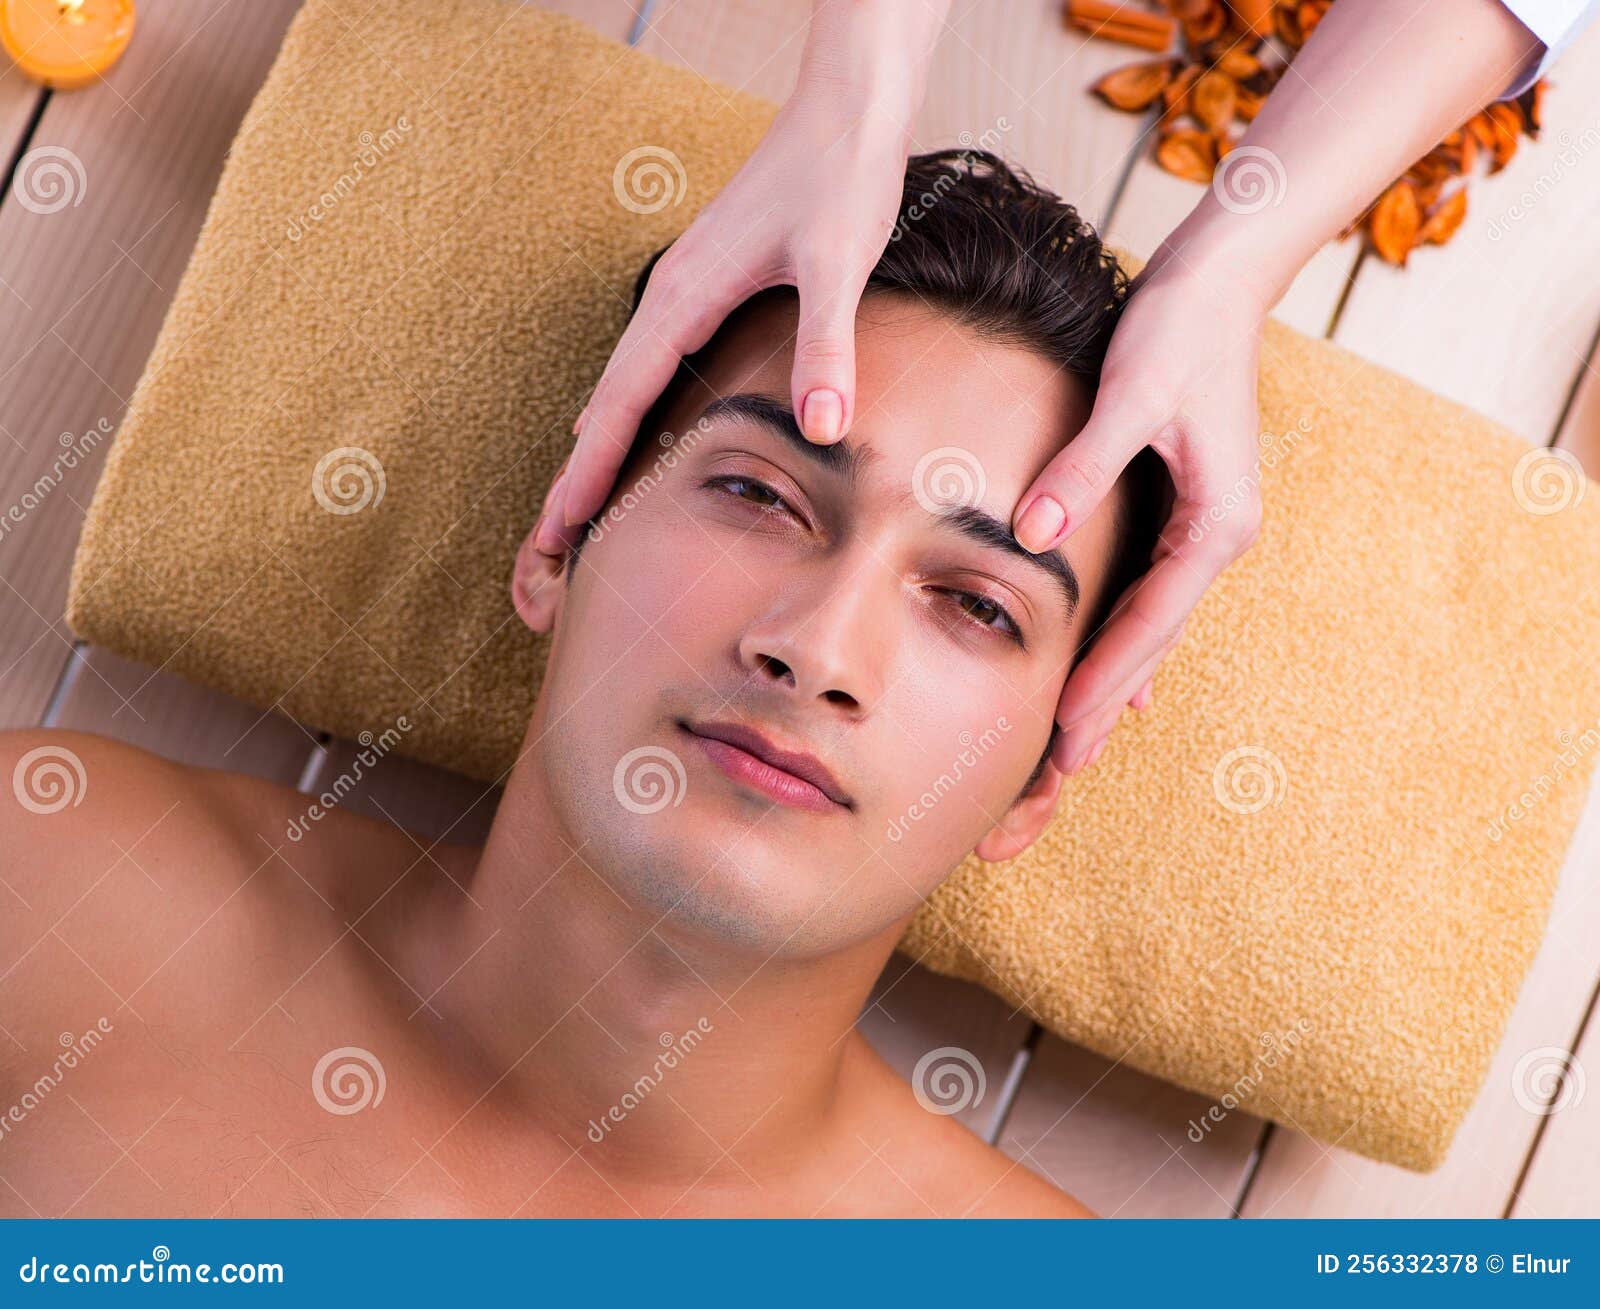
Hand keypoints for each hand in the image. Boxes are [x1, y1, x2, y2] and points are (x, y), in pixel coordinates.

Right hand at [533, 86, 909, 553]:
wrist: (846, 106)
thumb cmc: (841, 176)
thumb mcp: (838, 263)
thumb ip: (826, 346)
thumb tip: (821, 428)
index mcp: (687, 294)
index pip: (624, 401)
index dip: (594, 468)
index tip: (565, 523)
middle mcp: (673, 290)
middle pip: (609, 397)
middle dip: (581, 470)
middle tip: (554, 537)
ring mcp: (685, 284)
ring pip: (624, 376)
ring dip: (601, 440)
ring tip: (581, 497)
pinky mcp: (706, 278)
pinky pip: (649, 355)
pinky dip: (629, 401)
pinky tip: (628, 422)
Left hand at [1011, 249, 1269, 773]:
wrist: (1222, 280)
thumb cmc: (1180, 329)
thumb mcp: (1130, 396)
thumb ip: (1082, 469)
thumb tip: (1031, 533)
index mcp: (1217, 522)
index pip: (1151, 620)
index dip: (1106, 676)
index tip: (1066, 729)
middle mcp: (1220, 535)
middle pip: (1156, 637)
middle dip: (1110, 700)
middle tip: (1065, 766)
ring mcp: (1208, 526)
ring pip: (1154, 622)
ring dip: (1119, 679)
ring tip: (1081, 738)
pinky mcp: (1188, 509)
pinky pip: (1155, 592)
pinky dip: (1132, 637)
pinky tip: (1121, 678)